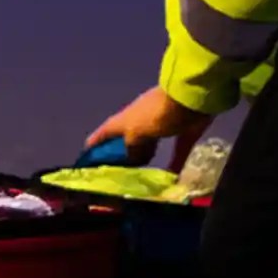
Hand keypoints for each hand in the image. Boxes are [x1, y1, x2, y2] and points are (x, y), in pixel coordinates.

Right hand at [86, 86, 214, 171]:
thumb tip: (132, 160)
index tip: (86, 158)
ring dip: (145, 157)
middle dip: (122, 155)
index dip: (95, 144)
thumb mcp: (135, 132)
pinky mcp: (183, 131)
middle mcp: (141, 121)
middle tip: (117, 175)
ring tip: (140, 177)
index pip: (105, 132)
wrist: (190, 98)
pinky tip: (172, 179)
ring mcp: (163, 125)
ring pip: (150, 144)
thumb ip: (130, 148)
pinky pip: (176, 151)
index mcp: (125, 119)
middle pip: (127, 140)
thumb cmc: (156, 113)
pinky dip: (174, 163)